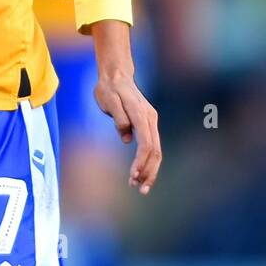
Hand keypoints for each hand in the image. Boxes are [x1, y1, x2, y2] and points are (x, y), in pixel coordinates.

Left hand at [93, 71, 161, 194]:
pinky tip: (141, 173)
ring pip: (156, 151)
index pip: (146, 144)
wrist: (116, 75)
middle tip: (140, 189)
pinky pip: (152, 146)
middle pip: (156, 151)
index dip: (141, 162)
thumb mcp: (108, 100)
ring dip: (150, 170)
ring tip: (140, 186)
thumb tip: (126, 138)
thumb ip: (118, 118)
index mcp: (142, 115)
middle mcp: (150, 119)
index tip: (133, 176)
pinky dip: (148, 162)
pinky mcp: (148, 124)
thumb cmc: (109, 88)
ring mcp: (151, 121)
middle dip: (149, 172)